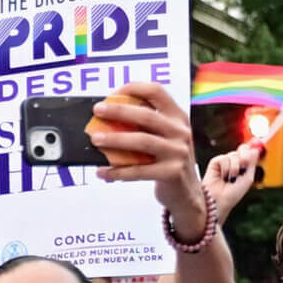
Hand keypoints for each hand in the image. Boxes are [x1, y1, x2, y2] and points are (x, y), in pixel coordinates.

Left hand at [87, 83, 204, 228]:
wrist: (187, 193)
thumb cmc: (167, 161)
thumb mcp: (164, 138)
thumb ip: (144, 126)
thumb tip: (106, 117)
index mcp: (177, 117)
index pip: (157, 92)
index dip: (133, 88)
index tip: (112, 94)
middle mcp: (181, 131)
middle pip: (146, 115)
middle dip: (118, 111)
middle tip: (97, 111)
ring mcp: (178, 152)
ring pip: (142, 141)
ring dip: (115, 139)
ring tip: (95, 139)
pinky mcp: (172, 173)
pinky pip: (139, 170)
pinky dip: (118, 171)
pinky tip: (103, 171)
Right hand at [204, 147, 260, 227]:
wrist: (221, 200)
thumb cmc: (234, 193)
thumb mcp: (248, 178)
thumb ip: (252, 163)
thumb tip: (256, 149)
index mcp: (244, 165)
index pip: (250, 151)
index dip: (252, 150)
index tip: (256, 151)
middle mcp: (235, 161)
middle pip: (243, 148)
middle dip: (245, 157)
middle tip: (243, 169)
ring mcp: (225, 161)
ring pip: (234, 155)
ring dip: (234, 169)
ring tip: (230, 179)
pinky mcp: (215, 162)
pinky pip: (224, 158)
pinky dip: (226, 169)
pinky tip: (223, 177)